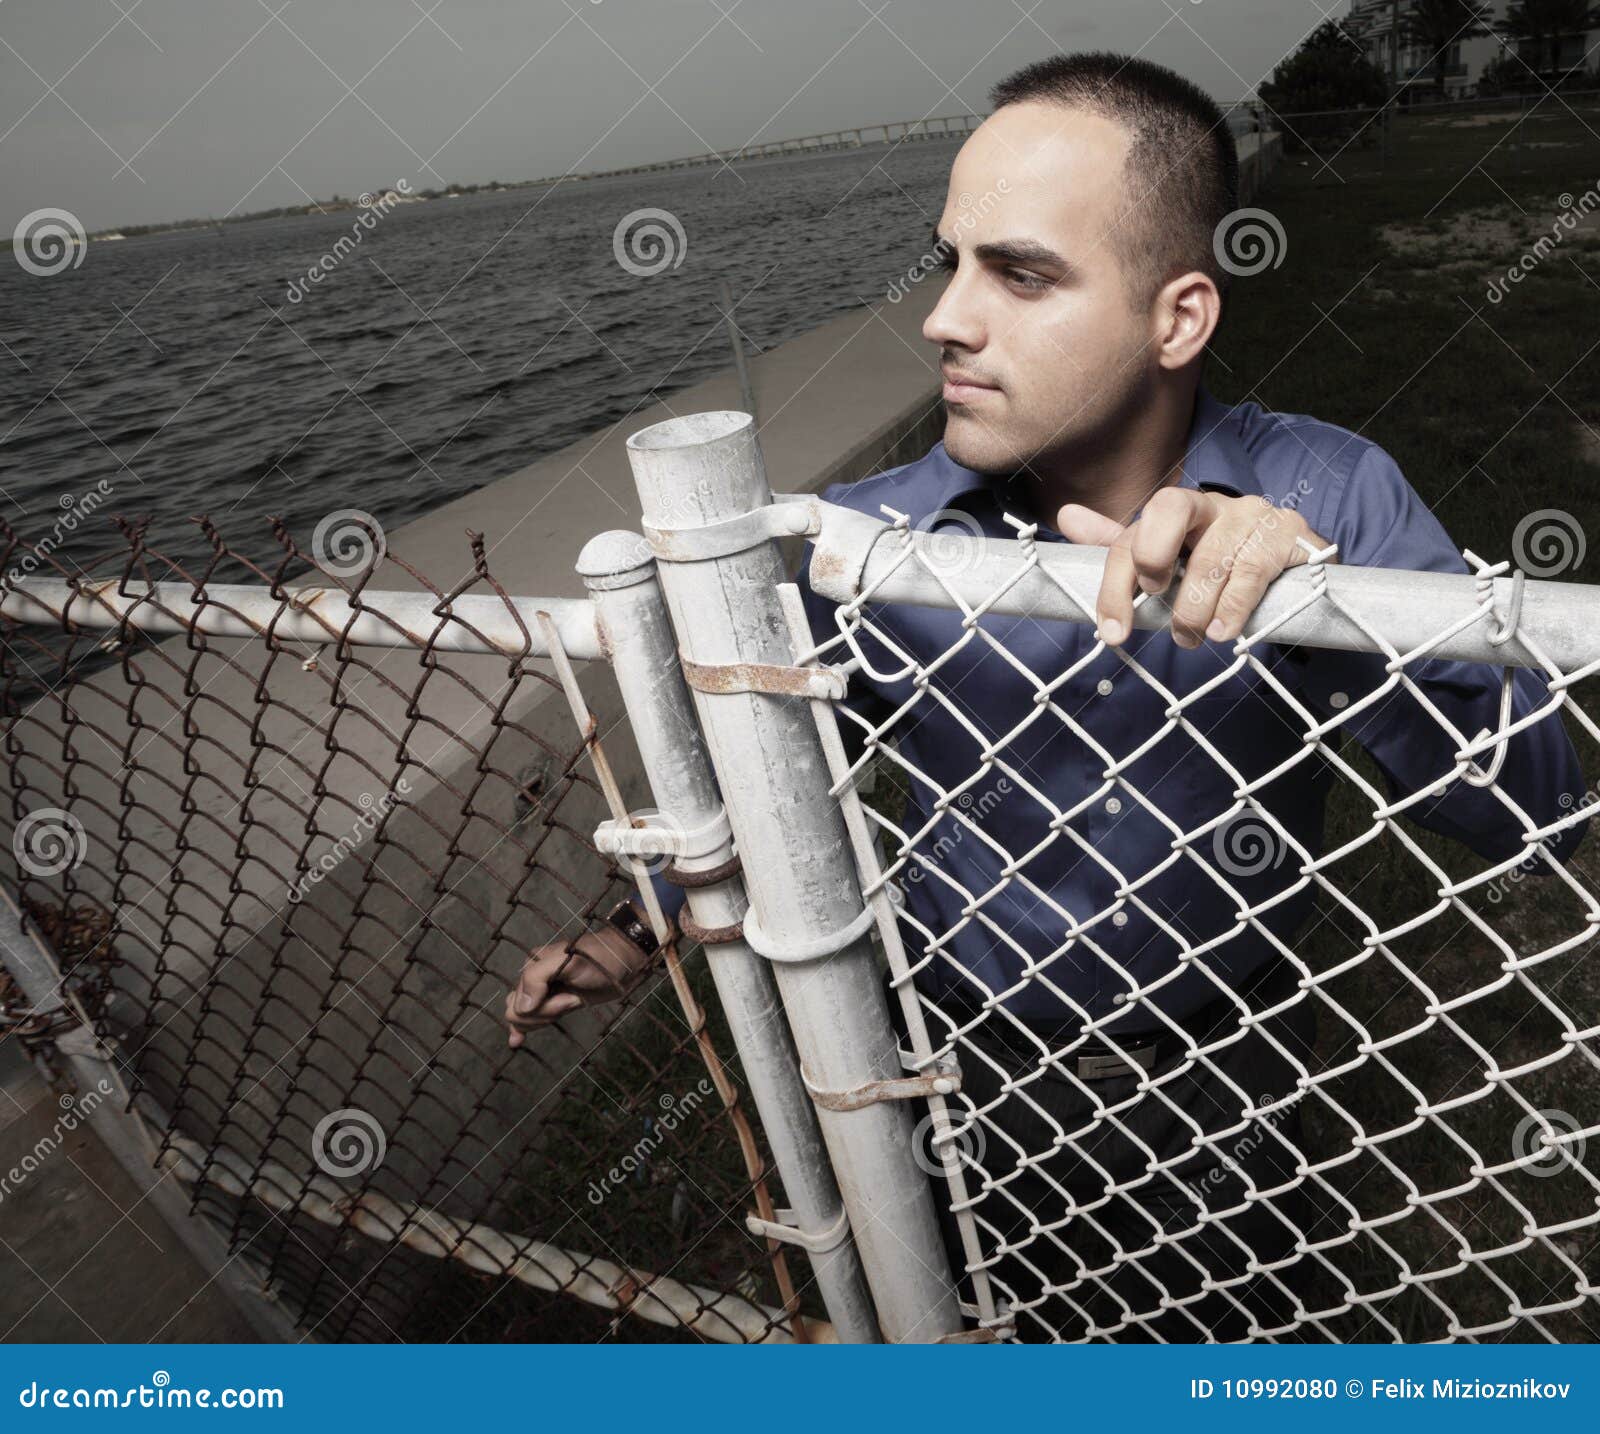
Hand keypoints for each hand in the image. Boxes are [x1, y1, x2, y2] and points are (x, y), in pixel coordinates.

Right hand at [504, 918, 657, 1048]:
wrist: (623, 963)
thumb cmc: (597, 959)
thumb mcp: (566, 961)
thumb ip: (536, 978)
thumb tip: (520, 1007)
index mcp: (530, 966)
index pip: (517, 1002)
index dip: (542, 1007)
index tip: (570, 997)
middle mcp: (533, 980)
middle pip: (518, 1013)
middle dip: (544, 1013)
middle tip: (572, 1000)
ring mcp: (543, 993)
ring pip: (526, 1019)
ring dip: (549, 1016)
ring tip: (573, 1001)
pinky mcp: (556, 1004)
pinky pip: (532, 1019)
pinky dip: (524, 1029)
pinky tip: (517, 1040)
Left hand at [1057, 488, 1334, 649]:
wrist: (1294, 571)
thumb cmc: (1222, 568)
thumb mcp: (1172, 564)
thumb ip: (1122, 547)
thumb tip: (1066, 516)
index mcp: (1177, 510)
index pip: (1132, 534)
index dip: (1115, 584)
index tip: (1113, 632)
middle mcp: (1213, 503)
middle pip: (1168, 508)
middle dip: (1152, 557)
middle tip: (1157, 602)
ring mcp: (1253, 513)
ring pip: (1211, 555)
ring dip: (1194, 607)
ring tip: (1192, 638)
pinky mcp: (1288, 532)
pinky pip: (1253, 570)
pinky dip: (1233, 607)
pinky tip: (1223, 631)